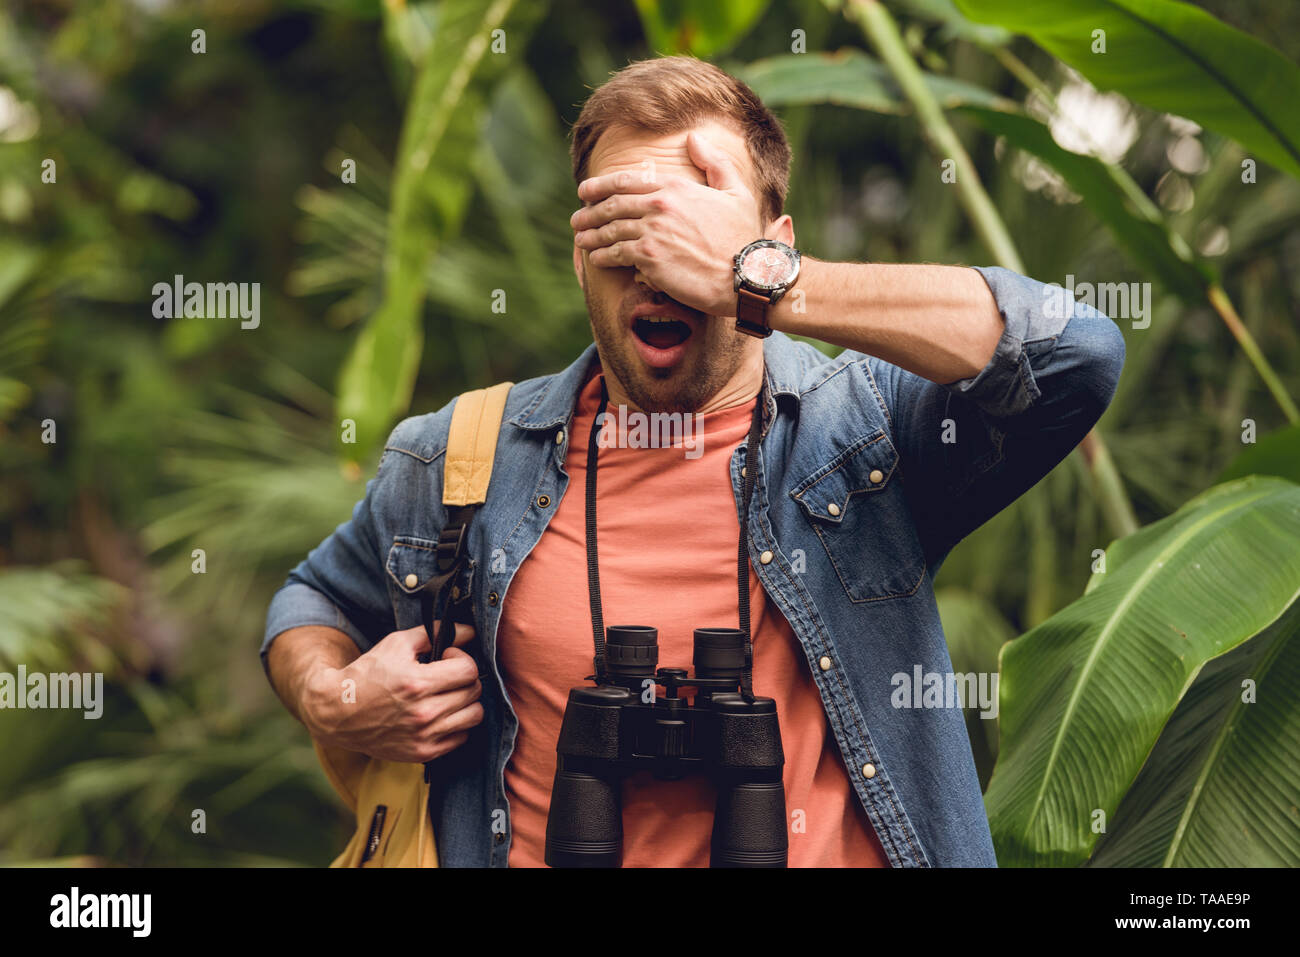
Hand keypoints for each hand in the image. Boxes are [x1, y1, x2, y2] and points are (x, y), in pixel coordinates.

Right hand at [302, 622, 482, 763]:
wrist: (337, 712)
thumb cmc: (367, 673)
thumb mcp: (396, 644)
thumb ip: (434, 633)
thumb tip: (470, 631)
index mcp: (417, 684)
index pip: (469, 670)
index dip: (462, 659)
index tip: (448, 658)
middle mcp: (423, 713)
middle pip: (473, 692)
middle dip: (464, 679)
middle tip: (446, 676)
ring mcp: (423, 736)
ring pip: (474, 716)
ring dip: (465, 702)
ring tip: (447, 695)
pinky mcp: (422, 753)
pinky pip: (462, 738)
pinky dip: (457, 724)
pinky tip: (441, 714)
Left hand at [571, 131, 761, 316]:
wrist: (746, 275)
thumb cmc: (744, 237)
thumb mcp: (736, 191)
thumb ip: (714, 162)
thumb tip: (693, 138)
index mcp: (675, 186)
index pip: (626, 181)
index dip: (600, 186)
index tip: (585, 191)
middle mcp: (659, 205)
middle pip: (612, 205)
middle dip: (589, 211)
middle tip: (577, 218)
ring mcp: (652, 231)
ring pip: (609, 230)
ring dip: (590, 234)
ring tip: (580, 239)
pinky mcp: (648, 258)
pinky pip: (615, 254)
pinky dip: (601, 256)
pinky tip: (595, 259)